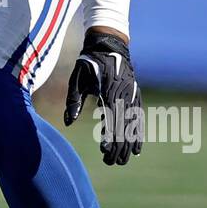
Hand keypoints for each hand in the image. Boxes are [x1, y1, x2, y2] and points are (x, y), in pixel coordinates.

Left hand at [64, 29, 142, 165]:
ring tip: (122, 161)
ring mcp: (132, 95)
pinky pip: (139, 118)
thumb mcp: (77, 78)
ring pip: (133, 124)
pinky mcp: (135, 95)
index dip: (109, 135)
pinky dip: (138, 134)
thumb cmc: (89, 62)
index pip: (111, 117)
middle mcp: (124, 94)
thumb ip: (73, 99)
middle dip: (118, 145)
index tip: (105, 151)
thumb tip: (68, 122)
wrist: (109, 44)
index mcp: (109, 89)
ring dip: (129, 144)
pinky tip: (136, 148)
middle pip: (124, 125)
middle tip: (111, 163)